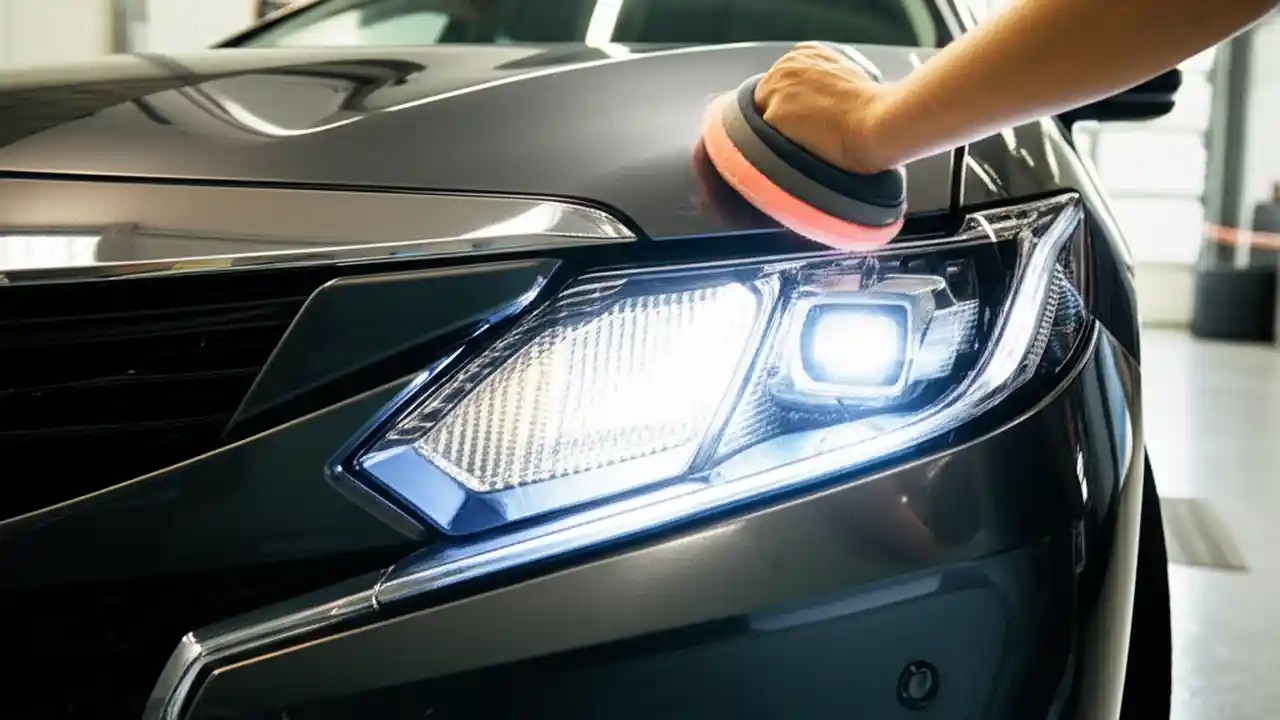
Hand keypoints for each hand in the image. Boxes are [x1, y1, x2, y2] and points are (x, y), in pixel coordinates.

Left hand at [753, 42, 890, 174]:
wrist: (877, 122)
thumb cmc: (871, 107)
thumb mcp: (846, 77)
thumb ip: (821, 82)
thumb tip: (811, 102)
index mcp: (803, 54)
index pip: (780, 83)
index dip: (792, 105)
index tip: (808, 118)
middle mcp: (785, 65)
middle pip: (766, 99)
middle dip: (781, 117)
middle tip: (808, 135)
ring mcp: (776, 89)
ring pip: (763, 119)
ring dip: (778, 134)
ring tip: (806, 144)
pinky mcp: (773, 114)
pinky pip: (765, 139)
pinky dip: (778, 148)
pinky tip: (800, 151)